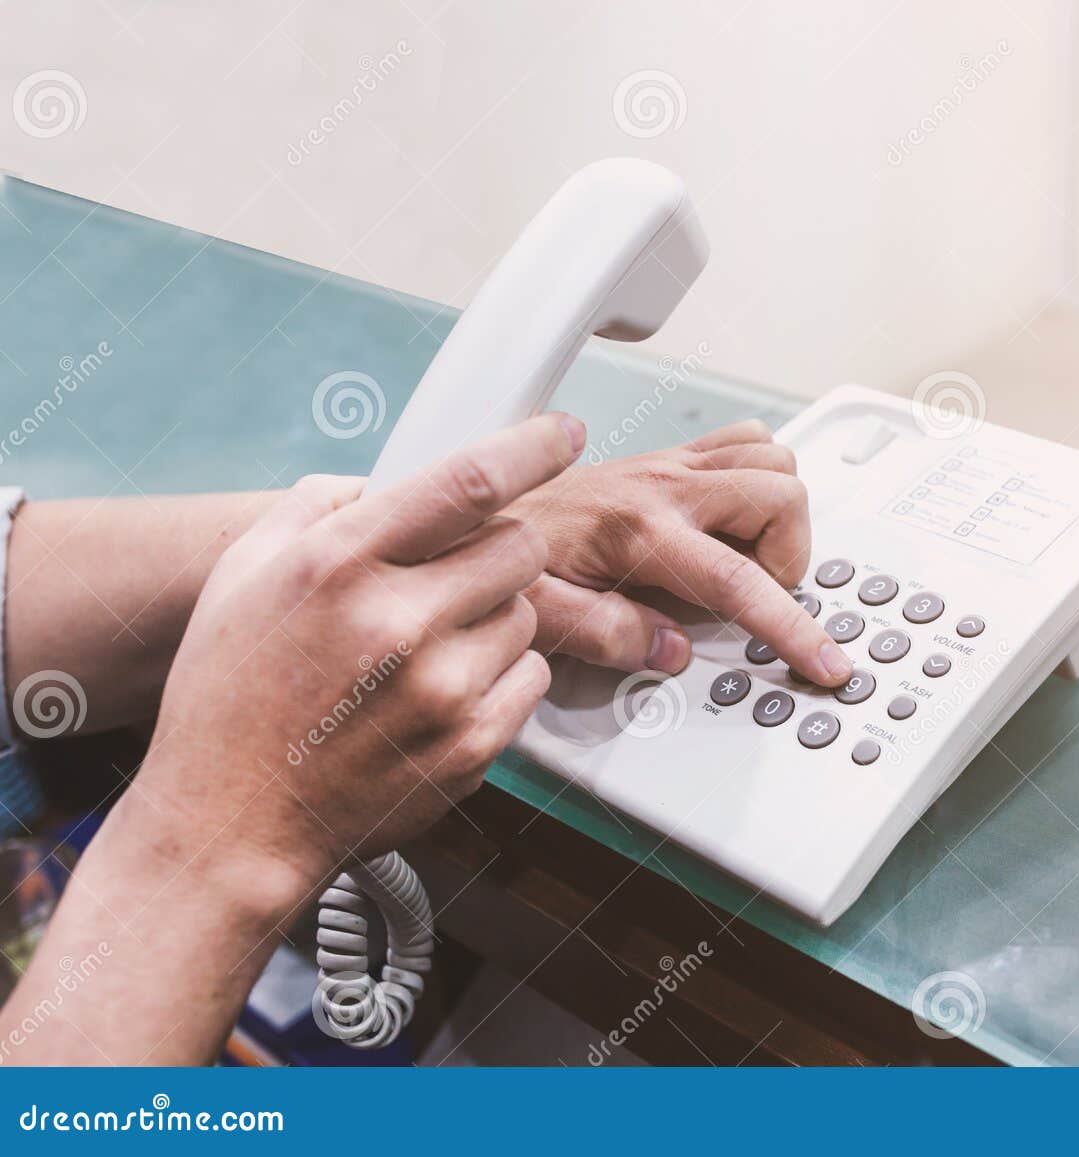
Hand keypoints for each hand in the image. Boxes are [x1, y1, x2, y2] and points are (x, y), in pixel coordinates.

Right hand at [121, 412, 583, 892]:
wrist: (231, 826)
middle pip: (521, 546)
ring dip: (494, 619)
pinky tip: (440, 695)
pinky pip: (531, 678)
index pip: (468, 482)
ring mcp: (441, 690)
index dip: (531, 448)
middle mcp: (397, 623)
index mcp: (338, 564)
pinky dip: (500, 679)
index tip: (563, 431)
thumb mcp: (245, 575)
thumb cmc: (231, 696)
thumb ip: (317, 507)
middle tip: (452, 579)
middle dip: (498, 550)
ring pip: (527, 614)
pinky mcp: (471, 746)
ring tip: (426, 652)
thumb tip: (383, 480)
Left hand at [509, 419, 852, 685]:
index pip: (738, 580)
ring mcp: (669, 466)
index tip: (824, 660)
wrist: (475, 513)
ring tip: (755, 557)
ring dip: (782, 511)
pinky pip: (744, 442)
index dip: (790, 627)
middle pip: (779, 495)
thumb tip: (672, 651)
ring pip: (772, 458)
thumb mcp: (541, 617)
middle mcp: (662, 486)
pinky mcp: (668, 460)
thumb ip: (609, 634)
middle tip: (763, 593)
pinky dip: (761, 475)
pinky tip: (739, 518)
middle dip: (792, 554)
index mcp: (638, 529)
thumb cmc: (508, 563)